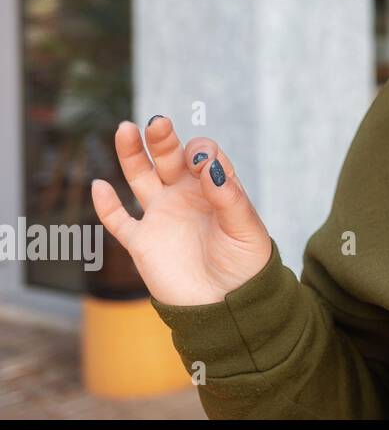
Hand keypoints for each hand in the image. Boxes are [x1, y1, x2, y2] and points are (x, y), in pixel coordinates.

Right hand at [90, 116, 272, 305]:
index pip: (204, 157)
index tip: (200, 162)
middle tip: (157, 123)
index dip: (201, 153)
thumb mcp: (246, 229)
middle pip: (169, 158)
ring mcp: (162, 217)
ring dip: (132, 155)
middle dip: (163, 140)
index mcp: (216, 189)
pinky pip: (119, 220)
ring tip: (126, 129)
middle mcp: (186, 196)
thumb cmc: (245, 266)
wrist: (227, 306)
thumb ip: (230, 198)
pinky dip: (106, 205)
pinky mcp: (142, 242)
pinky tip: (100, 185)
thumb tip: (209, 165)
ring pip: (140, 178)